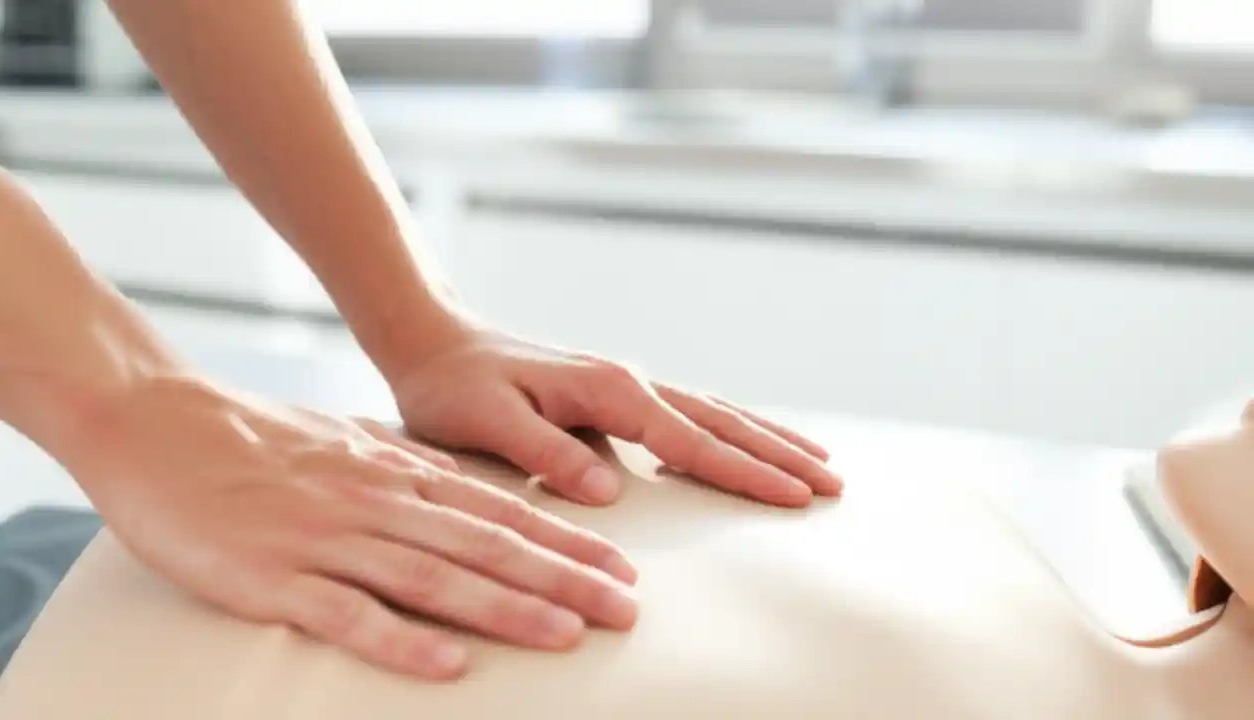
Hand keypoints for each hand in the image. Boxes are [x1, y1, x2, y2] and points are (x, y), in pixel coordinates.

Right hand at [63, 374, 637, 680]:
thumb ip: (404, 466)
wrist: (155, 420)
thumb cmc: (252, 436)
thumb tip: (460, 486)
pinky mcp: (272, 577)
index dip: (566, 542)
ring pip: (434, 577)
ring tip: (569, 634)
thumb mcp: (345, 441)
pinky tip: (450, 664)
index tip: (620, 567)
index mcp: (396, 473)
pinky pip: (347, 613)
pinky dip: (401, 639)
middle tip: (626, 609)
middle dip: (564, 579)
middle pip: (487, 546)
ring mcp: (327, 539)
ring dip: (507, 607)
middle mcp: (377, 502)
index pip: (501, 511)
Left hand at [389, 323, 841, 507]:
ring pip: (716, 414)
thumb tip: (608, 490)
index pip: (690, 441)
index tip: (795, 497)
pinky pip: (692, 415)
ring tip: (818, 464)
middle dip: (778, 455)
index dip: (745, 473)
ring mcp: (628, 385)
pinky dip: (732, 431)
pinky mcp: (618, 395)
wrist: (435, 344)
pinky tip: (750, 445)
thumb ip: (545, 451)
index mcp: (609, 390)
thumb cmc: (454, 388)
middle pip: (721, 423)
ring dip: (767, 440)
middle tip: (835, 485)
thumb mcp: (487, 422)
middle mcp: (629, 382)